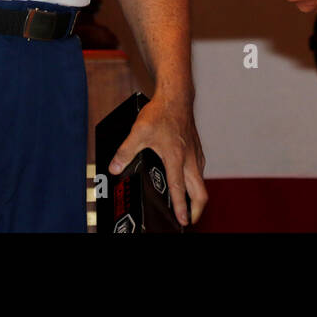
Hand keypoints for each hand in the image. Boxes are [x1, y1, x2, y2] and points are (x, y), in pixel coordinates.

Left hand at [108, 95, 206, 225]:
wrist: (176, 95)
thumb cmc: (161, 112)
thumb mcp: (138, 132)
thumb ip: (125, 152)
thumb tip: (115, 167)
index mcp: (176, 158)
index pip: (179, 189)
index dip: (181, 208)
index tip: (183, 221)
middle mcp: (189, 158)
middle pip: (200, 191)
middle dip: (197, 209)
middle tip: (190, 220)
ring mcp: (195, 153)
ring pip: (201, 181)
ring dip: (197, 195)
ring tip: (189, 206)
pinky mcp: (196, 147)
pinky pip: (200, 170)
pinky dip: (196, 181)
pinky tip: (189, 181)